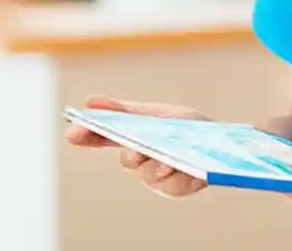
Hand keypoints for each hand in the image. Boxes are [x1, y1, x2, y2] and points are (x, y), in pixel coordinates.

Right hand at [64, 95, 210, 197]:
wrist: (219, 140)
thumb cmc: (182, 126)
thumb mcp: (153, 113)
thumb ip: (123, 111)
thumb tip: (90, 102)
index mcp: (131, 139)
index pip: (102, 138)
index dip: (86, 135)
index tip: (72, 132)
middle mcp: (140, 161)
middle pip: (127, 161)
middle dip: (131, 154)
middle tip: (134, 148)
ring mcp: (158, 177)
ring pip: (149, 175)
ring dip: (156, 166)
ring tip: (165, 160)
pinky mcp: (177, 188)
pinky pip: (172, 185)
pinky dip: (176, 176)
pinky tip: (181, 167)